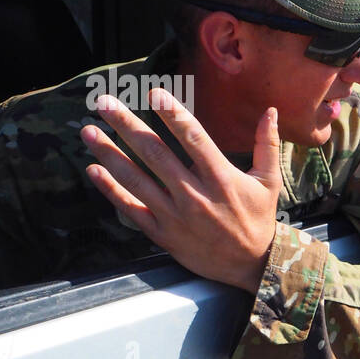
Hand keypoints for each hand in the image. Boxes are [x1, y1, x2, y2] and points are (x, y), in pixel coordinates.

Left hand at [80, 88, 281, 291]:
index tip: (154, 93)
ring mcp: (175, 215)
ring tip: (88, 132)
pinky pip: (131, 209)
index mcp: (221, 178)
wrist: (251, 265)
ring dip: (109, 153)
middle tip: (104, 103)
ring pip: (136, 179)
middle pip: (155, 154)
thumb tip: (271, 111)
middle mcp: (195, 195)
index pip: (194, 139)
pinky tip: (94, 170)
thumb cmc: (258, 219)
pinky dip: (111, 189)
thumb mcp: (270, 182)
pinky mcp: (163, 234)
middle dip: (127, 125)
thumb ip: (267, 145)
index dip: (173, 115)